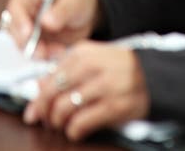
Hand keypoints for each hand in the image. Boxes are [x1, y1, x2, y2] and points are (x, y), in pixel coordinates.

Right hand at [5, 0, 100, 58]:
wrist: (84, 17)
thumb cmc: (76, 2)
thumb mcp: (73, 3)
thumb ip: (61, 11)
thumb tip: (45, 20)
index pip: (15, 7)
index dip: (19, 21)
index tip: (29, 33)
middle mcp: (21, 12)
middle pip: (14, 30)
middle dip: (27, 43)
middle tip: (44, 52)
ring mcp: (25, 30)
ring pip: (22, 45)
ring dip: (38, 52)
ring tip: (59, 51)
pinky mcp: (32, 44)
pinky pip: (33, 54)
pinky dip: (45, 57)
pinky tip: (59, 53)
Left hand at [23, 42, 149, 140]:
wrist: (151, 74)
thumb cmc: (118, 67)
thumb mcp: (90, 60)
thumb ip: (65, 70)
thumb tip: (40, 86)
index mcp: (82, 53)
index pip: (49, 77)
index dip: (38, 96)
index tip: (34, 108)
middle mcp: (90, 67)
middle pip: (54, 94)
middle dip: (44, 112)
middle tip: (45, 120)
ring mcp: (103, 87)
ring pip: (65, 109)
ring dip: (58, 123)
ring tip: (61, 126)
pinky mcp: (113, 106)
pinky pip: (82, 122)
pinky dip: (74, 131)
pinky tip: (75, 131)